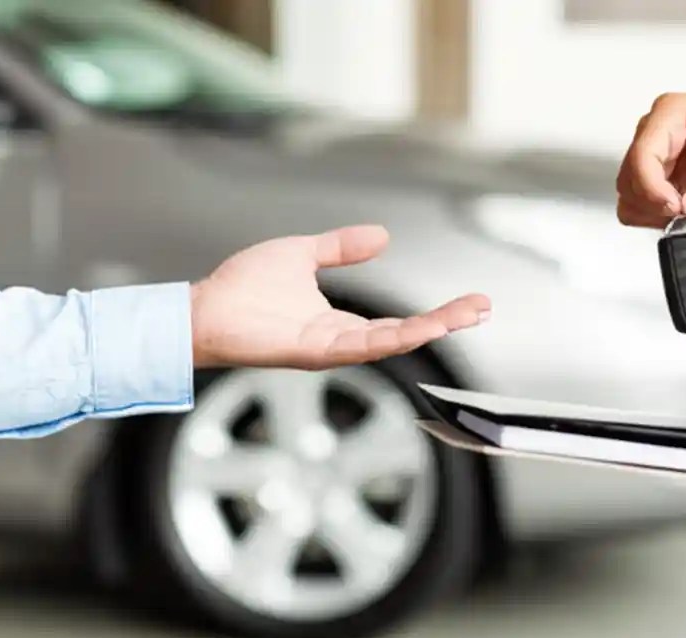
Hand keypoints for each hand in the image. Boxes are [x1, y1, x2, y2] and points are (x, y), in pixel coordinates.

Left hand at [190, 225, 490, 369]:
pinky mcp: (312, 351)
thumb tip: (382, 236)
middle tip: (483, 308)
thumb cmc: (240, 288)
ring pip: (390, 342)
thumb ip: (341, 248)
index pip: (398, 320)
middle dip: (446, 322)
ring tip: (464, 315)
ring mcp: (328, 348)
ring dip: (429, 328)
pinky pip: (360, 346)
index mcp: (339, 321)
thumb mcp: (302, 255)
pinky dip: (392, 338)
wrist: (202, 307)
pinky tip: (418, 328)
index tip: (469, 302)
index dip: (436, 313)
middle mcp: (339, 340)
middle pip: (405, 334)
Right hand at [616, 93, 685, 226]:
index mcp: (671, 113)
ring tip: (685, 211)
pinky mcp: (656, 175)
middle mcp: (653, 131)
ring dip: (651, 211)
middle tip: (685, 211)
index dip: (652, 188)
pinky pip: (638, 202)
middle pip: (629, 177)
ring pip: (629, 192)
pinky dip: (653, 215)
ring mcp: (652, 154)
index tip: (676, 208)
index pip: (642, 156)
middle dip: (653, 202)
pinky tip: (678, 212)